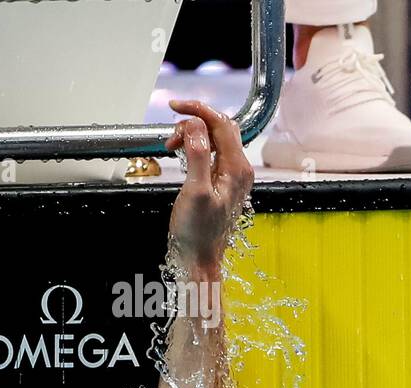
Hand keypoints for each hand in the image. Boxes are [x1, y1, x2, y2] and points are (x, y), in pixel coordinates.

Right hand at [165, 99, 253, 273]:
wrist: (200, 257)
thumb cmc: (197, 232)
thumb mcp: (195, 191)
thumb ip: (197, 155)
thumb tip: (196, 126)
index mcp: (237, 169)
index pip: (222, 124)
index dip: (198, 110)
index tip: (174, 107)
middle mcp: (239, 170)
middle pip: (220, 128)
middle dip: (193, 123)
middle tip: (171, 137)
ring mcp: (232, 175)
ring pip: (214, 138)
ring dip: (192, 135)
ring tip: (172, 148)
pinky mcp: (222, 181)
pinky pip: (211, 152)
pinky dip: (194, 146)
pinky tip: (181, 155)